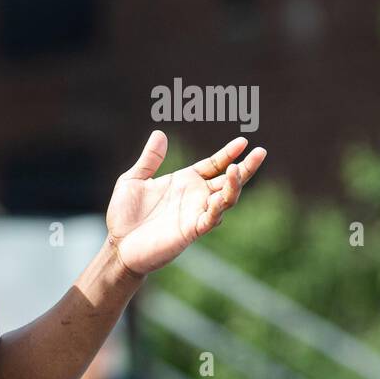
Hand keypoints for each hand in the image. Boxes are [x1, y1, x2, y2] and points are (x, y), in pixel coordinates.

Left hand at [105, 131, 265, 275]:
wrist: (118, 245)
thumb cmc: (125, 215)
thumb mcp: (133, 180)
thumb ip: (149, 159)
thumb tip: (159, 133)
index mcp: (185, 182)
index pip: (213, 165)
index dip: (228, 153)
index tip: (243, 141)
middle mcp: (195, 196)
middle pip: (228, 180)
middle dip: (246, 168)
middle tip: (261, 152)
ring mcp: (195, 213)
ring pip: (226, 199)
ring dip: (234, 185)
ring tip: (238, 169)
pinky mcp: (191, 230)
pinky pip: (211, 219)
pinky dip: (218, 207)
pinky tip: (221, 195)